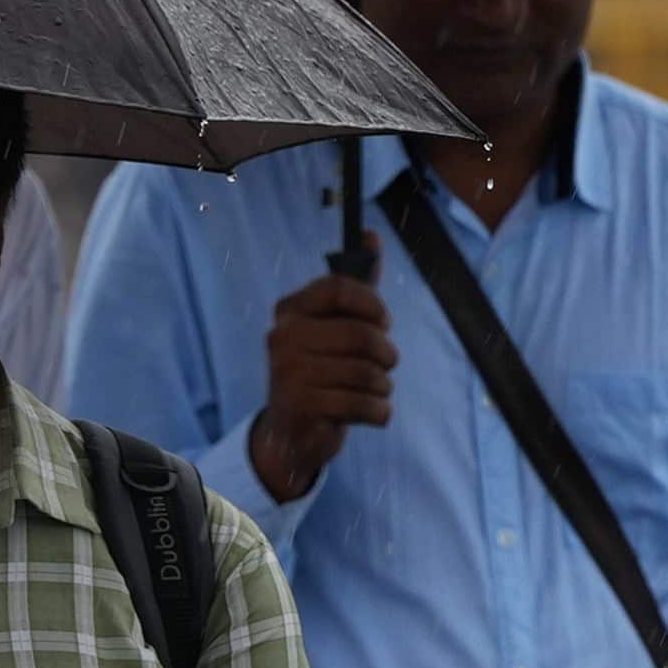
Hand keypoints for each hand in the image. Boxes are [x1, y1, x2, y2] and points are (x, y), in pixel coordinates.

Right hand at [245, 243, 396, 502]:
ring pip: (367, 373)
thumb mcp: (335, 327)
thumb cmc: (322, 370)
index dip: (373, 305)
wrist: (292, 432)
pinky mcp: (300, 405)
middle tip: (384, 365)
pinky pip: (363, 405)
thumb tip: (372, 236)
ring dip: (383, 388)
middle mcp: (282, 337)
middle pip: (361, 335)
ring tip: (374, 391)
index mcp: (290, 310)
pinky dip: (379, 412)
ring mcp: (287, 371)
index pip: (339, 288)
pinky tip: (371, 413)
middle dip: (386, 355)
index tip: (382, 323)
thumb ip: (355, 286)